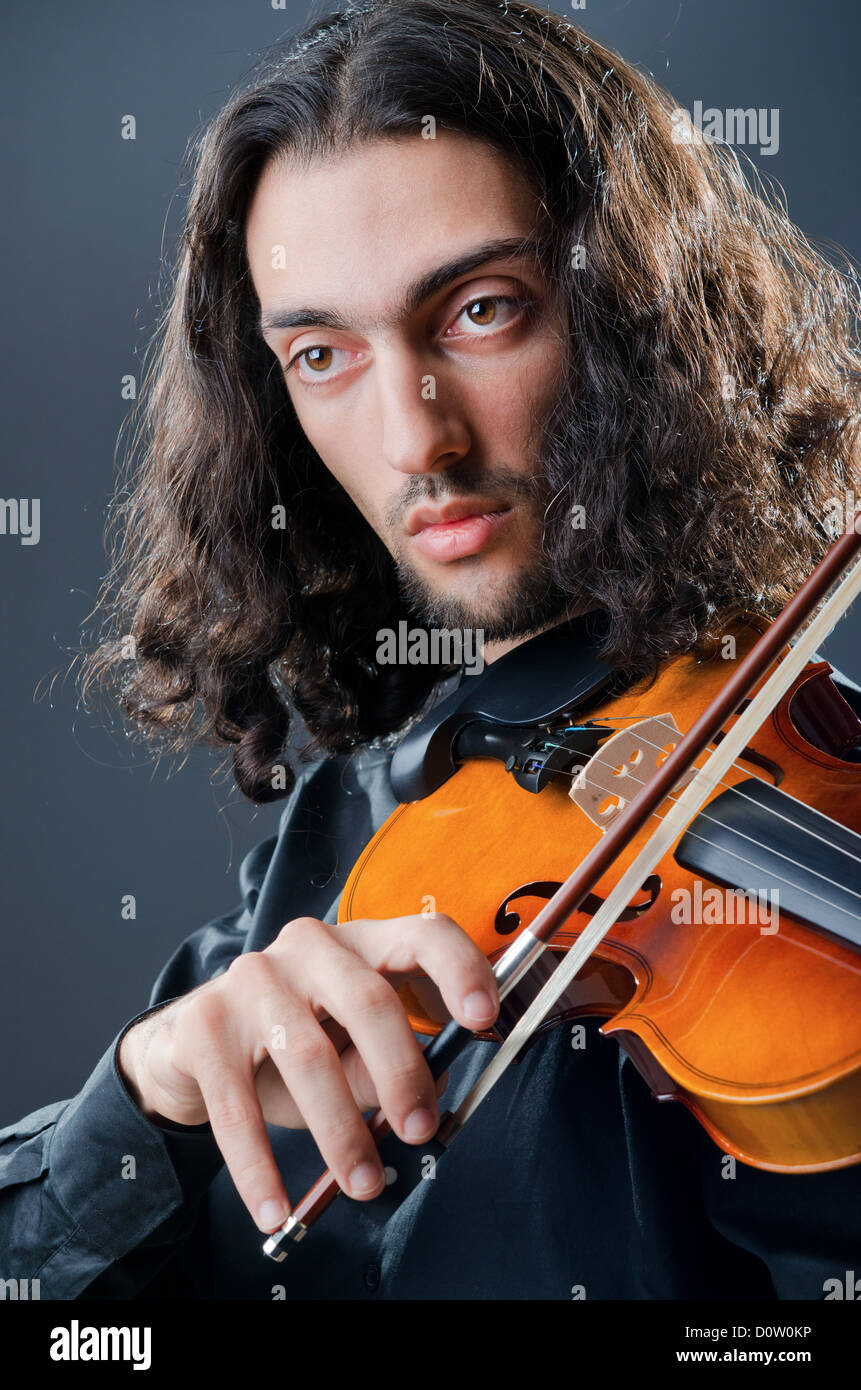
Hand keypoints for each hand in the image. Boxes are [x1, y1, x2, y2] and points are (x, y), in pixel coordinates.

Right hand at [118, 913, 497, 1233]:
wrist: (191, 1046)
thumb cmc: (292, 1046)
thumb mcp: (350, 1053)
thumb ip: (389, 1067)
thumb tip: (430, 1097)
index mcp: (362, 945)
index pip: (423, 934)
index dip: (459, 970)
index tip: (484, 1018)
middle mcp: (309, 947)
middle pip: (368, 999)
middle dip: (401, 1072)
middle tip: (420, 1131)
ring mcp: (251, 978)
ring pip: (307, 1054)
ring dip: (341, 1130)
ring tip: (364, 1183)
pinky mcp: (205, 1025)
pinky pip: (236, 1104)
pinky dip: (258, 1166)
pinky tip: (274, 1208)